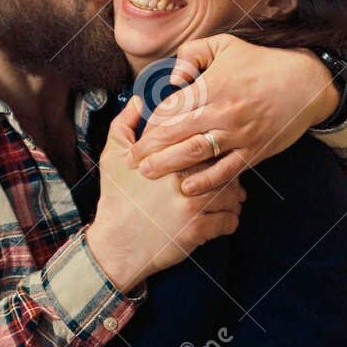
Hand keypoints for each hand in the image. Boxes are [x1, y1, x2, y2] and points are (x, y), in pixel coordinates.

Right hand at [86, 99, 244, 290]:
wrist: (115, 246)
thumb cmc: (116, 200)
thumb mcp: (112, 157)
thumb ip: (124, 124)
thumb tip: (139, 100)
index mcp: (165, 157)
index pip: (204, 142)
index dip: (213, 149)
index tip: (214, 156)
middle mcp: (180, 178)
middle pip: (224, 165)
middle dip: (229, 174)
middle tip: (228, 180)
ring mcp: (190, 205)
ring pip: (232, 193)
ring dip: (234, 199)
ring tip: (228, 201)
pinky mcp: (196, 231)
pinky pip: (230, 221)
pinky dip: (230, 222)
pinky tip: (222, 221)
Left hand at [129, 34, 340, 194]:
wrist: (307, 83)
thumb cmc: (262, 63)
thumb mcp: (225, 45)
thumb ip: (192, 54)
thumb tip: (172, 79)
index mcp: (212, 85)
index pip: (170, 108)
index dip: (150, 124)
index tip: (138, 135)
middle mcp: (222, 111)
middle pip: (175, 133)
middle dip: (149, 149)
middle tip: (131, 161)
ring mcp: (239, 134)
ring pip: (195, 153)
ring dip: (168, 166)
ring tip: (148, 175)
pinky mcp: (254, 151)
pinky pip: (226, 171)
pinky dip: (205, 182)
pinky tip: (187, 189)